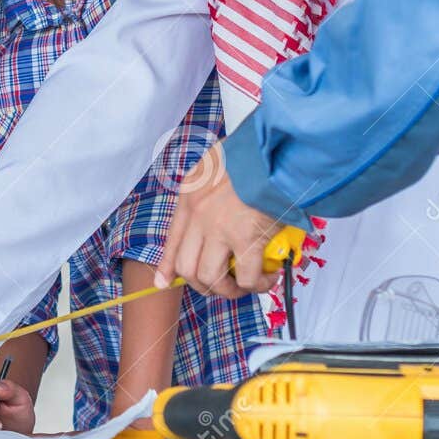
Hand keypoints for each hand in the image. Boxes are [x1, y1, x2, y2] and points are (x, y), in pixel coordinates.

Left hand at [156, 144, 281, 297]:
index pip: (172, 239)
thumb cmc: (253, 154)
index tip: (163, 281)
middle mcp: (198, 215)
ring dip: (228, 290)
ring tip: (246, 284)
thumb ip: (211, 190)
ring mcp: (220, 228)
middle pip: (186, 266)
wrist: (275, 148)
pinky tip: (268, 277)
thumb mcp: (217, 166)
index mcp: (190, 195)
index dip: (167, 266)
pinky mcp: (247, 237)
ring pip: (210, 278)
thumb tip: (221, 212)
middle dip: (203, 285)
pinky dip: (257, 284)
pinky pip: (246, 277)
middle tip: (223, 286)